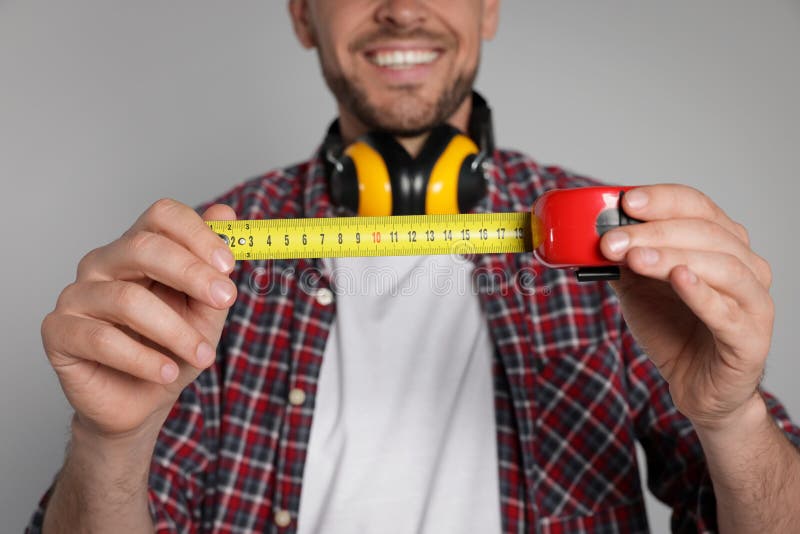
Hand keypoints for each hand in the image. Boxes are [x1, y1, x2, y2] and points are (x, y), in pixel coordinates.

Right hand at [41, 199, 237, 438]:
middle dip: (192, 273)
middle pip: (144, 247)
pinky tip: (166, 373)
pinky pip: (103, 339)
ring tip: (203, 356)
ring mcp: (76, 295)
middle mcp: (103, 263)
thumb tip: (225, 213)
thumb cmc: (172, 348)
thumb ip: (214, 269)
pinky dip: (143, 359)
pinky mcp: (58, 331)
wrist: (142, 400)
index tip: (228, 265)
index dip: (198, 234)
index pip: (162, 216)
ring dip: (176, 331)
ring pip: (128, 299)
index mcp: (139, 248)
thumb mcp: (206, 311)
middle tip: (226, 299)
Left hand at [600, 185, 773, 429]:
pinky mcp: (750, 337)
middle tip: (613, 240)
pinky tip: (678, 279)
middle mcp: (745, 265)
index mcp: (721, 244)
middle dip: (655, 232)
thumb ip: (623, 260)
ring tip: (635, 258)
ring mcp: (753, 300)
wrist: (696, 384)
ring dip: (672, 256)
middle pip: (706, 232)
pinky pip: (727, 311)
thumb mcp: (638, 287)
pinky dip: (702, 292)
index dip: (662, 200)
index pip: (696, 206)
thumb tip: (596, 233)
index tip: (625, 202)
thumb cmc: (673, 328)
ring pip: (721, 266)